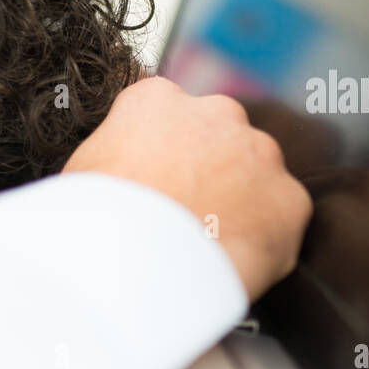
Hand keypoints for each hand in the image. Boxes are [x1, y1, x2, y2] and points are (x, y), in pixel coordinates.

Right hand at [62, 76, 311, 300]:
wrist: (131, 266)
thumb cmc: (93, 223)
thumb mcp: (80, 174)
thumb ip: (111, 157)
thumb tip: (115, 176)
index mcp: (156, 102)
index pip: (165, 112)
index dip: (160, 152)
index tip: (154, 182)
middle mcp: (216, 114)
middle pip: (218, 138)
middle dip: (207, 171)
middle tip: (184, 216)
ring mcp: (259, 155)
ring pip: (255, 175)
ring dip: (238, 203)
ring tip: (205, 246)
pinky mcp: (289, 200)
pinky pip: (281, 219)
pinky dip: (264, 240)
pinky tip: (231, 263)